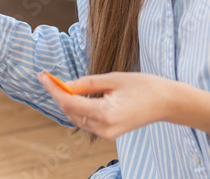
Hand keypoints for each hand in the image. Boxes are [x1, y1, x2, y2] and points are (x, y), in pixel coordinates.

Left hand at [38, 72, 209, 139]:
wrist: (167, 103)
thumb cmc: (143, 86)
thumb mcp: (113, 78)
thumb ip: (87, 84)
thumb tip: (65, 85)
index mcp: (106, 114)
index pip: (70, 103)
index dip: (53, 89)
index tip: (42, 76)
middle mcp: (104, 128)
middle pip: (70, 112)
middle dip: (57, 94)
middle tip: (46, 77)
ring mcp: (107, 134)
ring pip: (76, 118)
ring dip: (65, 101)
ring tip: (56, 83)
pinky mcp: (109, 133)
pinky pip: (86, 120)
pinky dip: (77, 108)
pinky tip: (73, 95)